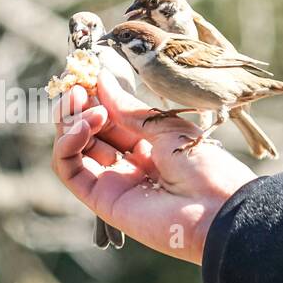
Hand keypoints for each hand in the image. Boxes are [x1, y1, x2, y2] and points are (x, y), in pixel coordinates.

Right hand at [52, 71, 255, 263]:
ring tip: (92, 110)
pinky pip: (69, 169)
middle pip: (86, 132)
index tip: (87, 76)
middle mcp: (126, 163)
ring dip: (73, 121)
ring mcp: (111, 181)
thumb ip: (128, 108)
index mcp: (147, 145)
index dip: (94, 98)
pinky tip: (85, 126)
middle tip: (78, 87)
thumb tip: (101, 80)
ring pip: (73, 148)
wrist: (215, 206)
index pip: (108, 118)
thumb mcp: (165, 126)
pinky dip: (67, 144)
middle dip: (78, 107)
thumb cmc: (202, 163)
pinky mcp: (99, 198)